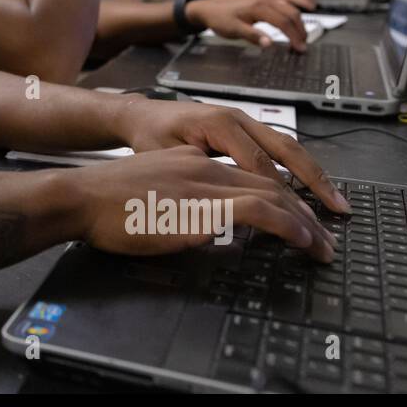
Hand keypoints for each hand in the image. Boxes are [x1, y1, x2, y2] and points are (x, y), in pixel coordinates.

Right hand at [67, 146, 337, 260]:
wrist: (80, 197)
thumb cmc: (105, 204)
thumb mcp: (151, 193)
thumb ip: (181, 200)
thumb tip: (204, 224)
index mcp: (193, 160)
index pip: (252, 174)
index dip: (284, 196)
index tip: (302, 219)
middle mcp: (206, 164)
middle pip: (272, 181)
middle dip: (306, 209)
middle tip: (326, 237)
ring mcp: (206, 182)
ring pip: (274, 193)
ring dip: (306, 222)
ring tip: (323, 247)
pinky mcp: (203, 205)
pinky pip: (261, 211)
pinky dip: (289, 225)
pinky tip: (303, 240)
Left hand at [112, 95, 349, 215]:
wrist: (138, 113)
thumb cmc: (149, 137)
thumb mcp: (166, 157)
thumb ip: (196, 176)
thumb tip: (227, 205)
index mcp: (219, 125)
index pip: (260, 163)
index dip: (279, 193)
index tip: (297, 220)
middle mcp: (238, 118)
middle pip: (287, 149)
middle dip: (315, 180)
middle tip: (338, 208)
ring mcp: (244, 120)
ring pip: (288, 146)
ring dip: (313, 174)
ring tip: (334, 201)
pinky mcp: (244, 127)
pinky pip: (277, 147)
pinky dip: (298, 167)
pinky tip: (310, 188)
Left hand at [188, 0, 308, 50]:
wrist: (209, 8)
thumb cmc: (219, 18)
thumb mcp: (233, 30)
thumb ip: (252, 36)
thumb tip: (269, 43)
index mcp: (258, 6)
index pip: (283, 21)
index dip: (294, 36)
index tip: (299, 48)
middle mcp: (265, 0)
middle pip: (291, 13)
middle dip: (301, 30)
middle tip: (304, 46)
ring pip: (290, 8)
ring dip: (299, 23)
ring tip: (301, 38)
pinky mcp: (264, 1)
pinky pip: (284, 6)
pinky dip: (292, 17)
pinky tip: (293, 26)